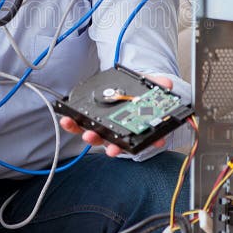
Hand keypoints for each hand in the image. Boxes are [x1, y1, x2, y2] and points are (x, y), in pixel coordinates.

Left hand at [59, 74, 173, 156]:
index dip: (138, 146)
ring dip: (91, 137)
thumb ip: (158, 87)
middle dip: (113, 148)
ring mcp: (103, 129)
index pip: (138, 141)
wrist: (124, 88)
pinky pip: (79, 125)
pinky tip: (67, 119)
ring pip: (97, 137)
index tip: (141, 147)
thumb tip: (166, 84)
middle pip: (115, 144)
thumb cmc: (138, 94)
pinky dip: (72, 124)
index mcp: (134, 128)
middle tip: (112, 148)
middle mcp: (118, 133)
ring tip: (88, 134)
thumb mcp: (150, 88)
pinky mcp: (89, 121)